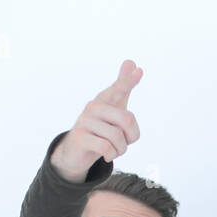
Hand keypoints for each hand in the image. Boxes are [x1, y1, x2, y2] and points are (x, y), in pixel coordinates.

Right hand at [50, 59, 142, 182]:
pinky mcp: (80, 137)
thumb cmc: (100, 130)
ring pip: (117, 137)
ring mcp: (85, 121)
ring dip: (120, 149)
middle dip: (130, 137)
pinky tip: (106, 155)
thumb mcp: (114, 111)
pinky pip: (106, 147)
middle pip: (127, 120)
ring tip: (113, 150)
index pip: (119, 89)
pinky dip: (111, 155)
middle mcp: (93, 107)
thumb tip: (131, 62)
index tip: (139, 71)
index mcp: (104, 101)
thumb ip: (122, 90)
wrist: (77, 152)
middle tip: (124, 142)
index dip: (128, 82)